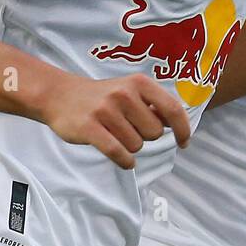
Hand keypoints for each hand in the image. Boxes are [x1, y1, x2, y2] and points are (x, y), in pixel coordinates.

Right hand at [40, 73, 191, 169]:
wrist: (61, 95)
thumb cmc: (103, 96)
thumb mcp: (130, 90)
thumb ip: (154, 105)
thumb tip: (178, 124)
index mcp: (139, 83)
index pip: (172, 108)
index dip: (183, 128)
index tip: (184, 142)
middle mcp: (124, 94)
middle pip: (154, 133)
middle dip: (145, 136)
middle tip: (128, 128)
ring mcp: (106, 110)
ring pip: (136, 146)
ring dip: (130, 147)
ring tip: (115, 134)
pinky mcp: (89, 128)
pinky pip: (117, 153)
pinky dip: (125, 161)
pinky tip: (124, 160)